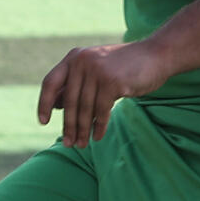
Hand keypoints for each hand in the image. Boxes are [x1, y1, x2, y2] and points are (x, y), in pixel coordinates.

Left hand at [37, 40, 169, 147]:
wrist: (156, 56)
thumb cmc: (125, 66)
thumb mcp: (96, 70)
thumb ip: (77, 84)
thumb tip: (57, 106)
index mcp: (74, 57)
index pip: (50, 83)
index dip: (44, 104)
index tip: (43, 122)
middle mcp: (82, 62)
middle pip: (69, 102)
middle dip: (69, 126)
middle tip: (68, 144)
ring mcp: (97, 71)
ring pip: (85, 109)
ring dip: (83, 130)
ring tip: (82, 144)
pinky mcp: (112, 82)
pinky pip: (101, 111)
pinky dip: (99, 127)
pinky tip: (97, 137)